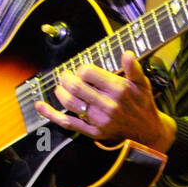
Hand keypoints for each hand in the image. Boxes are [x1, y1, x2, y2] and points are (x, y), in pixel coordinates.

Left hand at [35, 51, 175, 154]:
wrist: (147, 132)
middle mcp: (107, 105)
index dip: (81, 68)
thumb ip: (133, 68)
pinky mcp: (92, 132)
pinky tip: (40, 105)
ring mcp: (98, 120)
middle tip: (66, 75)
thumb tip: (126, 54)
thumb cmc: (142, 104)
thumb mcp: (143, 84)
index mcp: (118, 90)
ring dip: (60, 91)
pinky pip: (67, 123)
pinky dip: (51, 114)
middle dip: (66, 77)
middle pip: (75, 86)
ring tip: (62, 86)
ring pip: (69, 103)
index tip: (84, 70)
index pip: (88, 72)